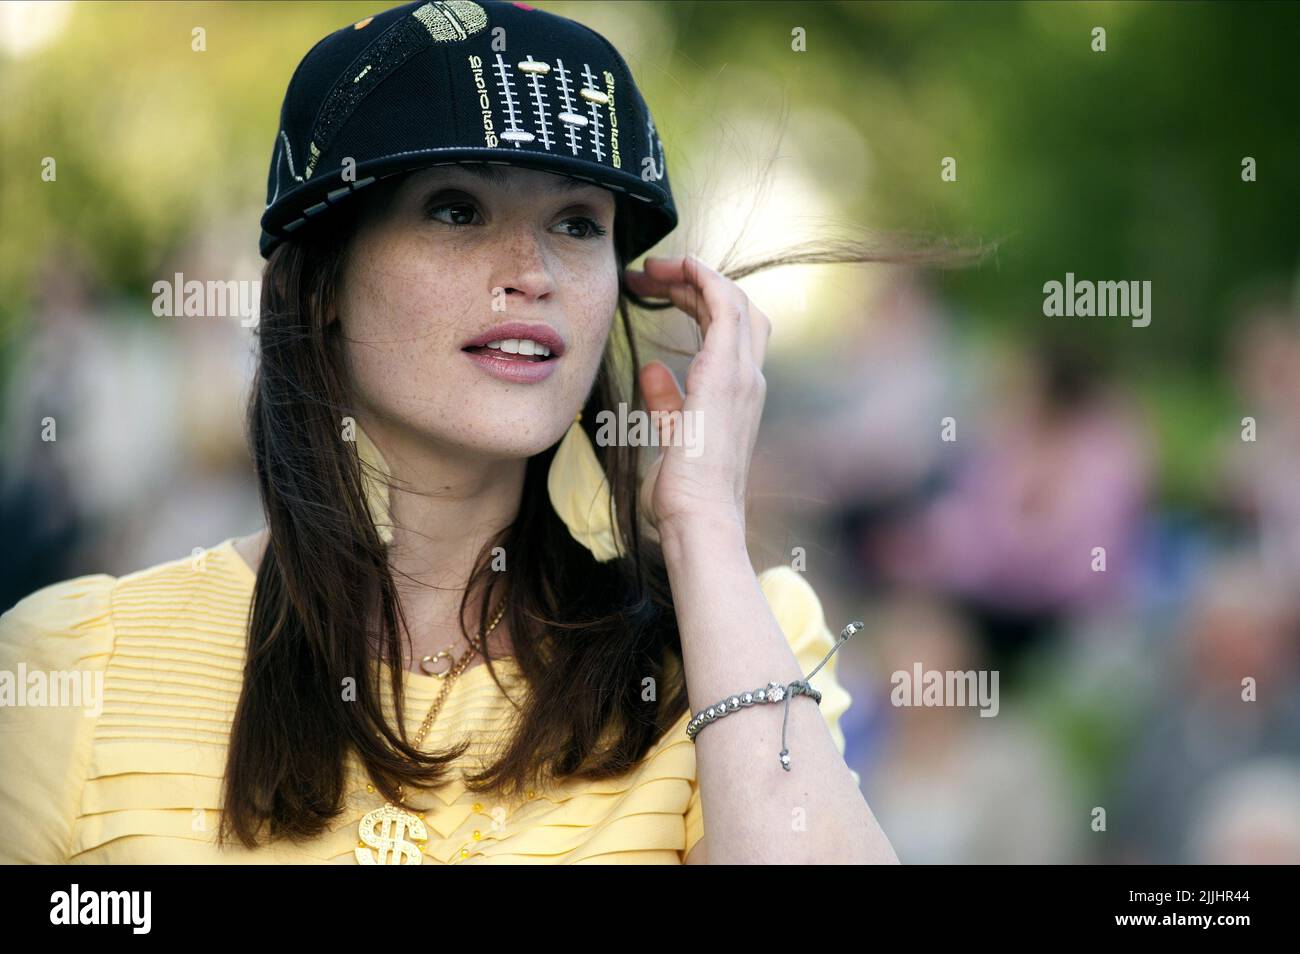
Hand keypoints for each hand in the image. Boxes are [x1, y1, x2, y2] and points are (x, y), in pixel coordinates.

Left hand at [622, 254, 771, 537]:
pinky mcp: (726, 374)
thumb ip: (665, 402)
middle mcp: (748, 379)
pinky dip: (705, 279)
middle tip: (649, 274)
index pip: (730, 329)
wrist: (698, 518)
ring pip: (734, 300)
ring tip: (653, 268)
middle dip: (694, 282)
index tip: (657, 289)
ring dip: (694, 275)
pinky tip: (679, 267)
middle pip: (736, 307)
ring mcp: (742, 375)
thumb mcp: (669, 438)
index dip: (698, 299)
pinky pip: (725, 307)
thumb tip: (653, 369)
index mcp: (737, 394)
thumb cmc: (684, 494)